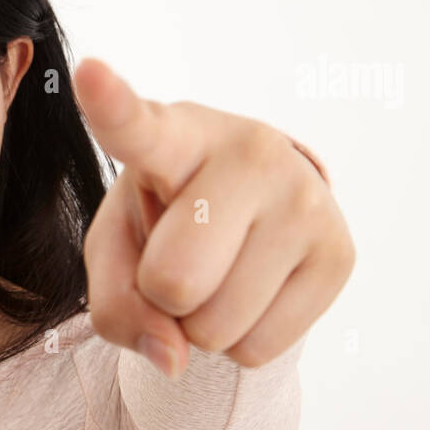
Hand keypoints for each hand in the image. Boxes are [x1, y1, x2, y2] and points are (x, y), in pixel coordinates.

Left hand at [75, 58, 354, 377]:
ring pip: (217, 328)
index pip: (137, 126)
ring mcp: (305, 198)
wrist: (258, 213)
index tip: (88, 72)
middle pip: (173, 281)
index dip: (111, 105)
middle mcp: (249, 151)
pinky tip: (254, 291)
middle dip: (163, 297)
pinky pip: (259, 349)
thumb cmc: (166, 221)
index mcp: (174, 134)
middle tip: (181, 262)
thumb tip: (176, 357)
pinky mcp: (340, 254)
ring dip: (203, 325)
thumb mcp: (116, 248)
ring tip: (221, 272)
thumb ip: (114, 302)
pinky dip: (242, 342)